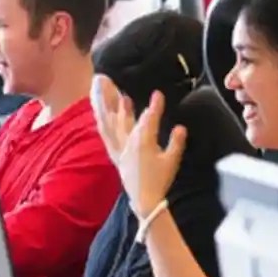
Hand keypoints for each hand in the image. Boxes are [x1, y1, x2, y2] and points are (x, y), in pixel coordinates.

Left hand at [90, 76, 186, 213]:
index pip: (149, 119)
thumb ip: (176, 142)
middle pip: (119, 114)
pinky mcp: (113, 153)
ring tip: (96, 85)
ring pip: (107, 120)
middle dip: (112, 94)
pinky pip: (104, 132)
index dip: (154, 106)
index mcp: (143, 142)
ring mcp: (118, 147)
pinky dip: (101, 119)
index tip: (158, 94)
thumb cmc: (160, 180)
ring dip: (102, 102)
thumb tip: (181, 127)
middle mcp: (127, 142)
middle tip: (104, 77)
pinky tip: (98, 109)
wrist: (145, 199)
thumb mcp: (172, 161)